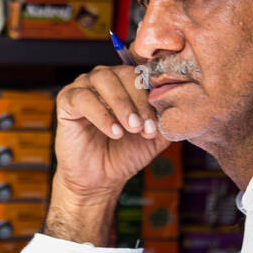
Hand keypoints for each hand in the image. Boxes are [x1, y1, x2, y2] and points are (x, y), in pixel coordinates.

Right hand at [44, 65, 171, 243]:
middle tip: (144, 127)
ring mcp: (83, 87)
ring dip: (120, 104)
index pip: (142, 73)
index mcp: (126, 82)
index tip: (157, 123)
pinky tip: (114, 132)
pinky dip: (101, 114)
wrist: (100, 179)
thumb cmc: (126, 154)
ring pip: (102, 80)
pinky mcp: (66, 100)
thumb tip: (187, 103)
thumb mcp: (155, 136)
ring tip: (130, 129)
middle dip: (137, 100)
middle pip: (123, 73)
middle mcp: (105, 79)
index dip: (152, 94)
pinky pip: (82, 98)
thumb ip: (168, 118)